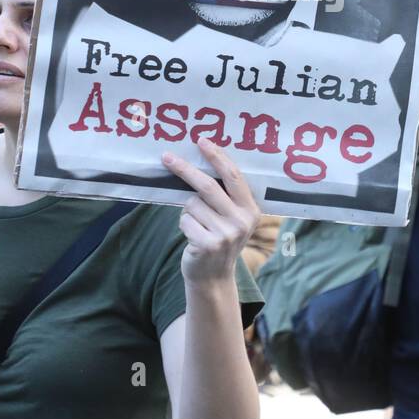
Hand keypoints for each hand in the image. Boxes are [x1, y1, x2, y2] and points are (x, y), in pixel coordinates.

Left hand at [163, 138, 261, 284]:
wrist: (213, 277)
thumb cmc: (219, 239)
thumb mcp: (232, 218)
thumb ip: (225, 196)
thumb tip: (198, 161)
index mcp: (251, 209)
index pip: (233, 176)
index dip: (217, 156)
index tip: (202, 140)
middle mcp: (242, 221)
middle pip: (208, 186)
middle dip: (185, 169)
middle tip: (167, 157)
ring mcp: (226, 234)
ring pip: (192, 204)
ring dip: (188, 211)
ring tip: (198, 225)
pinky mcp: (208, 244)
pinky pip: (185, 220)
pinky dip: (184, 225)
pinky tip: (194, 237)